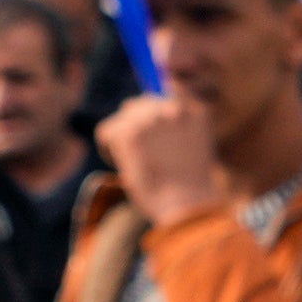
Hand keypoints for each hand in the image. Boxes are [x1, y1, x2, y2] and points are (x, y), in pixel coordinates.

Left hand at [100, 88, 226, 229]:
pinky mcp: (129, 132)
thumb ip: (176, 129)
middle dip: (138, 127)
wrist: (187, 207)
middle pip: (141, 105)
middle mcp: (173, 107)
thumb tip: (146, 121)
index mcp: (195, 110)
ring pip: (123, 117)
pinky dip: (108, 149)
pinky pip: (106, 131)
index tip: (156, 140)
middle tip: (142, 155)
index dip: (156, 119)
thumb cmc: (192, 189)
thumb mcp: (195, 148)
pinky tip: (122, 165)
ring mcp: (150, 118)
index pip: (168, 95)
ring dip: (124, 136)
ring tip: (134, 162)